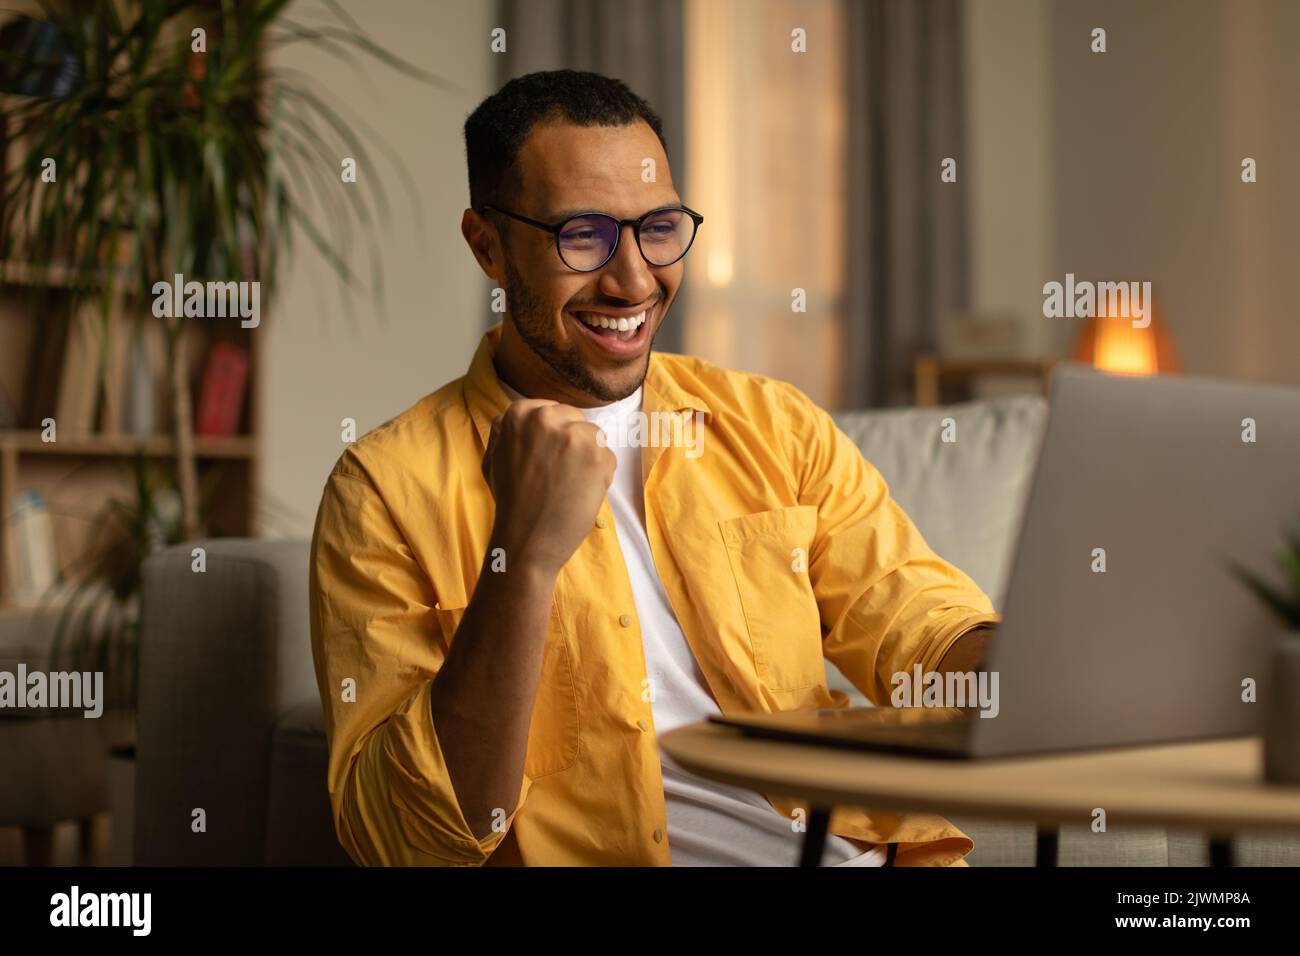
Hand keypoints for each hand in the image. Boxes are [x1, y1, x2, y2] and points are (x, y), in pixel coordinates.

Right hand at [481, 399, 616, 576]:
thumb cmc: (510, 502)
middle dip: (573, 444)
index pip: (552, 411)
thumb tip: (524, 415)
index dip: (554, 436)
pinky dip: (600, 476)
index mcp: (519, 413)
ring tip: (568, 485)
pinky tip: (579, 493)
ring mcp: (574, 435)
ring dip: (588, 459)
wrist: (525, 540)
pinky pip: (608, 458)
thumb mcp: (493, 456)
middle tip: (559, 474)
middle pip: (576, 420)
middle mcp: (547, 417)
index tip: (549, 457)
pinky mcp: (598, 455)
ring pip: (594, 438)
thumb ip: (507, 430)